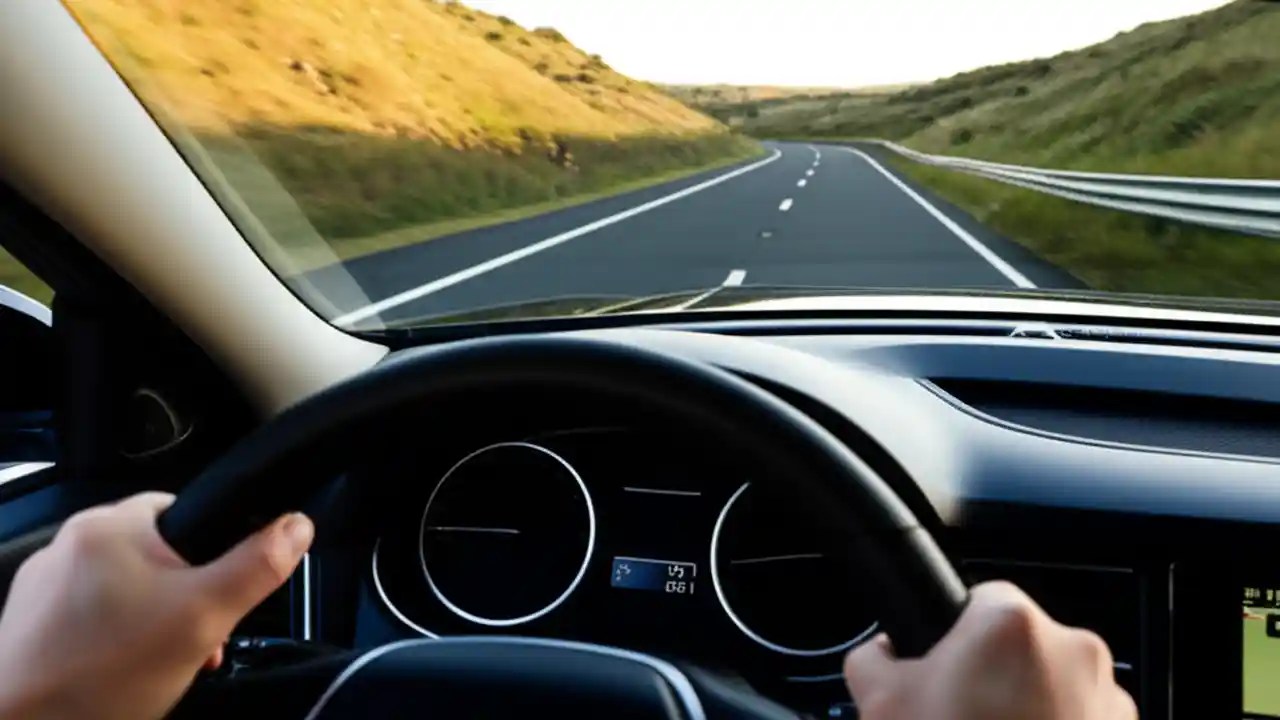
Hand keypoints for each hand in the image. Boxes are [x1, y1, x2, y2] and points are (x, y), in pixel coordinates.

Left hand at [0, 492, 312, 719]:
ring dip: (153, 621)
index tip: (219, 594)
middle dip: (186, 599)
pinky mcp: (31, 622)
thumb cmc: (102, 675)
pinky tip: (122, 672)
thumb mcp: (203, 618)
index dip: (215, 552)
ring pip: (125, 588)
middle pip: (157, 555)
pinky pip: (92, 616)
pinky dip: (115, 639)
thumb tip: (296, 526)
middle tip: (194, 642)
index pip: (183, 509)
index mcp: (108, 524)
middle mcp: (69, 543)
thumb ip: (256, 567)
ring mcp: (43, 584)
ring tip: (158, 664)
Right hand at [844, 581, 1136, 719]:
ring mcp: (1110, 700)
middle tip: (962, 718)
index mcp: (1010, 625)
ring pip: (1056, 686)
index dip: (953, 635)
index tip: (942, 669)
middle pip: (1021, 646)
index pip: (978, 596)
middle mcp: (1073, 651)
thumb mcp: (879, 703)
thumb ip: (874, 658)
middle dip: (993, 676)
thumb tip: (882, 653)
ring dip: (1030, 709)